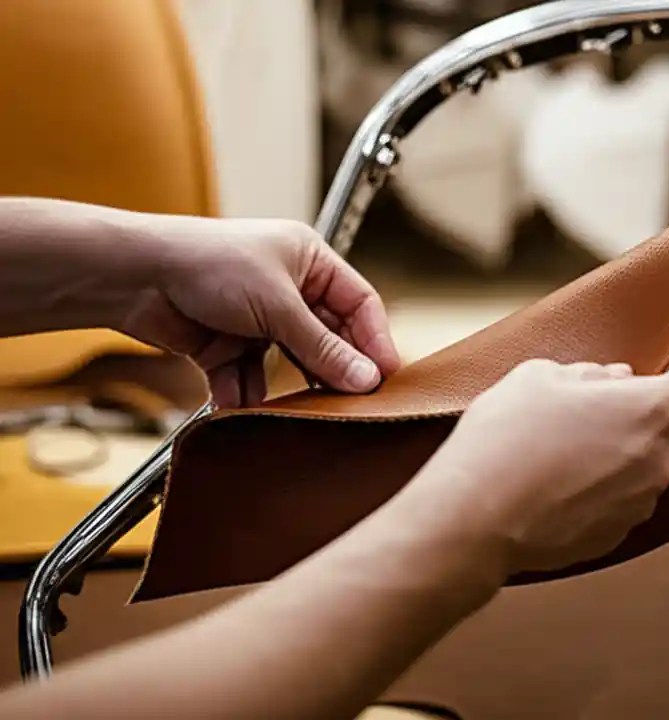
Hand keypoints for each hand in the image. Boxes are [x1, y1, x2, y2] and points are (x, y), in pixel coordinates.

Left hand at [116, 216, 401, 407]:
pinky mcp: (226, 344)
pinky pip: (249, 376)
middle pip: (327, 337)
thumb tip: (366, 378)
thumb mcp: (278, 306)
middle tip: (351, 402)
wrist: (133, 276)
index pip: (360, 304)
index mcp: (309, 260)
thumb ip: (324, 347)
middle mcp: (288, 287)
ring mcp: (257, 318)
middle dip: (332, 370)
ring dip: (288, 388)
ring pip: (289, 363)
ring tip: (297, 412)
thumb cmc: (206, 263)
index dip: (375, 340)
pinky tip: (240, 403)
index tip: (387, 377)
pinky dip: (244, 392)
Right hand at [408, 360, 668, 573]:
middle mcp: (658, 462)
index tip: (638, 387)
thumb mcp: (538, 376)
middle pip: (659, 433)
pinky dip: (592, 496)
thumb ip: (589, 374)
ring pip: (637, 470)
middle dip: (626, 423)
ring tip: (553, 457)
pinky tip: (549, 491)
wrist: (476, 519)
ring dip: (610, 461)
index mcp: (649, 413)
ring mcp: (638, 506)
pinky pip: (614, 505)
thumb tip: (611, 380)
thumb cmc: (507, 438)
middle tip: (574, 419)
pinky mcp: (614, 538)